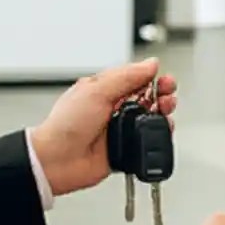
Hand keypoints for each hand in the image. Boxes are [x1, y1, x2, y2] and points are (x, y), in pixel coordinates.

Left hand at [29, 58, 177, 196]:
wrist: (57, 160)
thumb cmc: (66, 125)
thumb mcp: (96, 90)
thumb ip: (126, 76)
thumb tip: (150, 64)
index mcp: (105, 89)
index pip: (137, 78)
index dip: (153, 77)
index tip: (163, 79)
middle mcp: (114, 108)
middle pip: (148, 97)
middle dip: (163, 94)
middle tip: (167, 95)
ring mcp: (120, 129)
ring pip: (151, 118)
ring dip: (162, 114)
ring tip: (165, 112)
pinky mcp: (124, 150)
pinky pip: (147, 142)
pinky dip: (157, 137)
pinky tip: (160, 132)